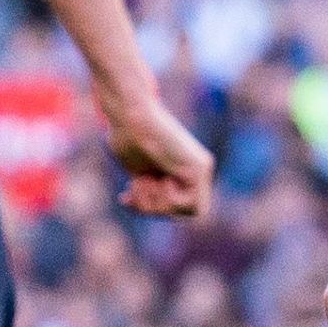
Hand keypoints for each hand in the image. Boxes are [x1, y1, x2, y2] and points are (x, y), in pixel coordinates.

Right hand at [101, 91, 215, 217]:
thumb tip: (151, 208)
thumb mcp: (138, 169)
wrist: (130, 114)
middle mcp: (196, 169)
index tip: (126, 196)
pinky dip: (170, 200)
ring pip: (188, 212)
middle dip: (152, 208)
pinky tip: (158, 180)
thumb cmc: (126, 136)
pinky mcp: (201, 167)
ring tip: (141, 181)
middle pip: (180, 212)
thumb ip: (151, 187)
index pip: (173, 207)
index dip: (150, 209)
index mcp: (182, 169)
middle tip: (134, 186)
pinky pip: (192, 205)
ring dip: (158, 204)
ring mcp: (202, 168)